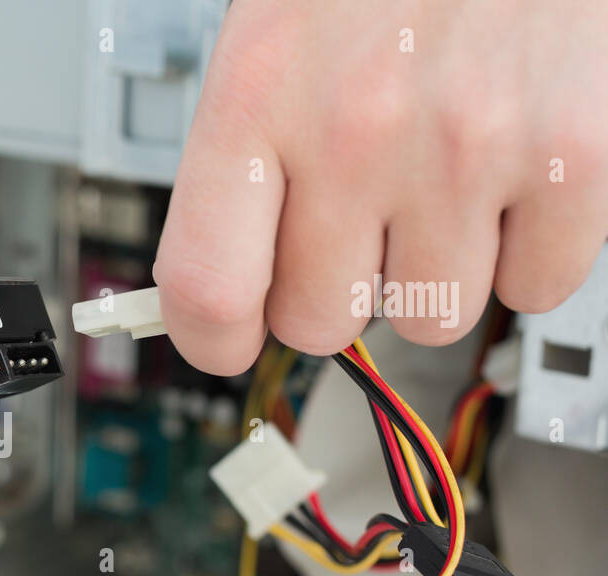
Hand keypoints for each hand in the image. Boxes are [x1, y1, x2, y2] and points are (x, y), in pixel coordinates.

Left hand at [154, 0, 607, 373]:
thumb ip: (245, 159)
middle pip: (319, 322)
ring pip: (430, 317)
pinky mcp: (575, 155)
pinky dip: (526, 251)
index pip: (208, 288)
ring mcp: (470, 147)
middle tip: (356, 221)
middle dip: (332, 288)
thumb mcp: (275, 33)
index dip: (215, 337)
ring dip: (431, 269)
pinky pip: (535, 287)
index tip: (229, 337)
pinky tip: (508, 178)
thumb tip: (232, 282)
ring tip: (441, 176)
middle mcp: (357, 128)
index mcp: (258, 92)